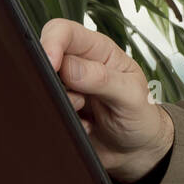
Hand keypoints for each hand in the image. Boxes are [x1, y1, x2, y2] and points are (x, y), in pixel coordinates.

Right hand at [39, 19, 173, 183]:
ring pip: (42, 87)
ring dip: (61, 104)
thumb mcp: (132, 97)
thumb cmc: (141, 117)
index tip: (51, 64)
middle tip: (78, 100)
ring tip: (86, 113)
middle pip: (44, 58)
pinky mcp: (58, 110)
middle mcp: (79, 65)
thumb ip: (104, 80)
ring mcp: (66, 88)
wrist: (138, 152)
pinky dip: (61, 121)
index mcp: (99, 51)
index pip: (64, 32)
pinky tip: (84, 126)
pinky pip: (44, 111)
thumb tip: (69, 68)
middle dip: (54, 81)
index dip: (52, 42)